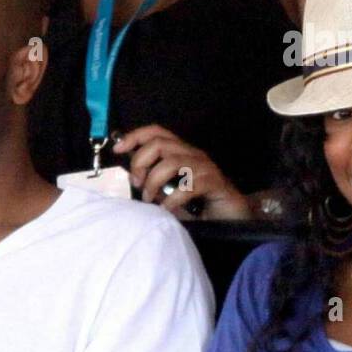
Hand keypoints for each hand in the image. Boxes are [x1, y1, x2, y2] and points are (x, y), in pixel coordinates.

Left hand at [113, 125, 250, 220]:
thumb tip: (133, 177)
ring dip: (154, 181)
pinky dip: (172, 199)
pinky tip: (168, 211)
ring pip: (171, 161)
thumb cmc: (200, 207)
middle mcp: (193, 155)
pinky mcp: (215, 183)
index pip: (156, 132)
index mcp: (181, 152)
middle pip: (160, 144)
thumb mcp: (170, 193)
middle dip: (140, 162)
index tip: (118, 149)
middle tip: (137, 185)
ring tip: (150, 200)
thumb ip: (155, 183)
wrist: (233, 219)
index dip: (135, 136)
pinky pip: (189, 185)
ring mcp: (205, 167)